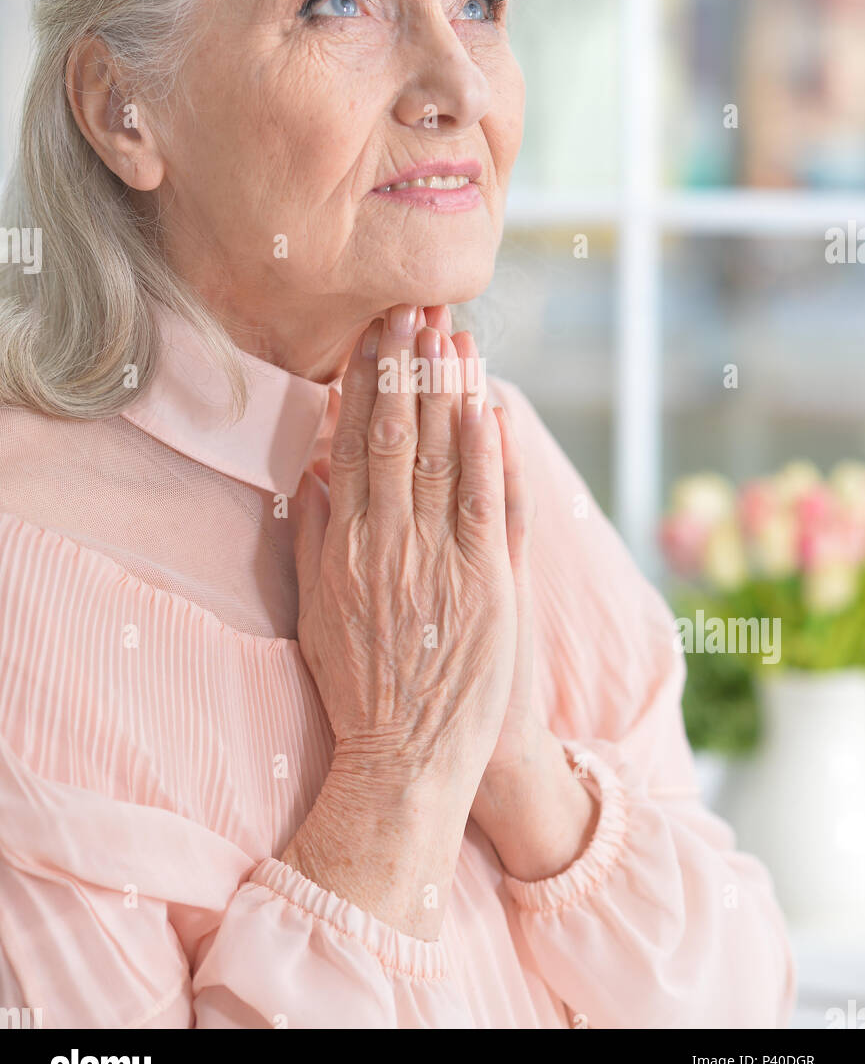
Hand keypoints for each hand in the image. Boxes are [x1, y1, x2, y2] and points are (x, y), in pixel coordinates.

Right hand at [284, 303, 517, 935]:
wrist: (403, 759)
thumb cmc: (360, 686)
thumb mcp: (315, 609)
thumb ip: (310, 537)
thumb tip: (308, 471)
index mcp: (342, 543)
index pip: (351, 441)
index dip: (366, 380)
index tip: (375, 331)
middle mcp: (384, 542)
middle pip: (393, 434)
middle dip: (405, 364)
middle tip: (413, 304)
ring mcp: (436, 561)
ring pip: (438, 456)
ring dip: (447, 389)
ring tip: (452, 332)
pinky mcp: (484, 584)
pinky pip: (481, 503)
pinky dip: (484, 451)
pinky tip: (485, 403)